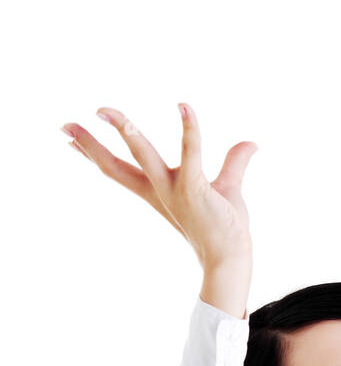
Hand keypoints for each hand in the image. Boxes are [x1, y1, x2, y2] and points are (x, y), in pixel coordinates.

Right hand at [59, 104, 256, 271]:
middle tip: (65, 125)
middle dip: (91, 145)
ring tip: (105, 110)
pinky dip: (189, 130)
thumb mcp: (227, 188)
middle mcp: (161, 191)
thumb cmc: (226, 229)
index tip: (70, 141)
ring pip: (142, 155)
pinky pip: (191, 154)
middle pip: (117, 165)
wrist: (231, 259)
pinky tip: (183, 105)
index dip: (94, 155)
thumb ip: (235, 162)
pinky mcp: (195, 189)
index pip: (120, 171)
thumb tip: (251, 144)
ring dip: (125, 131)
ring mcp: (175, 191)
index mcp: (159, 192)